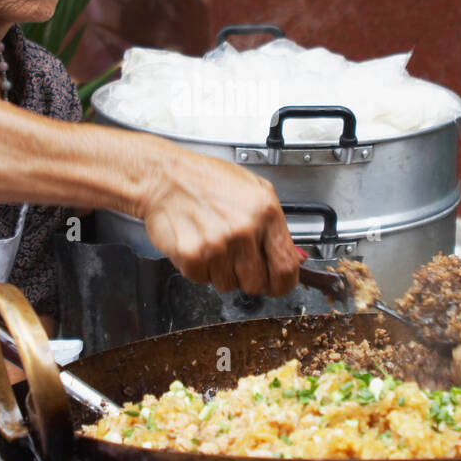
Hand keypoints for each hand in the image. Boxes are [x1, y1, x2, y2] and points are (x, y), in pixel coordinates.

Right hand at [140, 149, 301, 296]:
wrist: (164, 175)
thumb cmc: (207, 180)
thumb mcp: (254, 190)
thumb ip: (276, 226)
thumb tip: (295, 257)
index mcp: (265, 212)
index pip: (285, 267)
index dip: (283, 284)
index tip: (277, 284)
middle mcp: (244, 229)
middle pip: (257, 284)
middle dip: (247, 277)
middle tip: (235, 258)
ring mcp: (217, 245)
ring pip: (228, 285)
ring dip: (220, 271)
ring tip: (212, 242)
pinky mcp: (192, 256)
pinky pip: (202, 280)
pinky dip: (198, 268)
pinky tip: (196, 244)